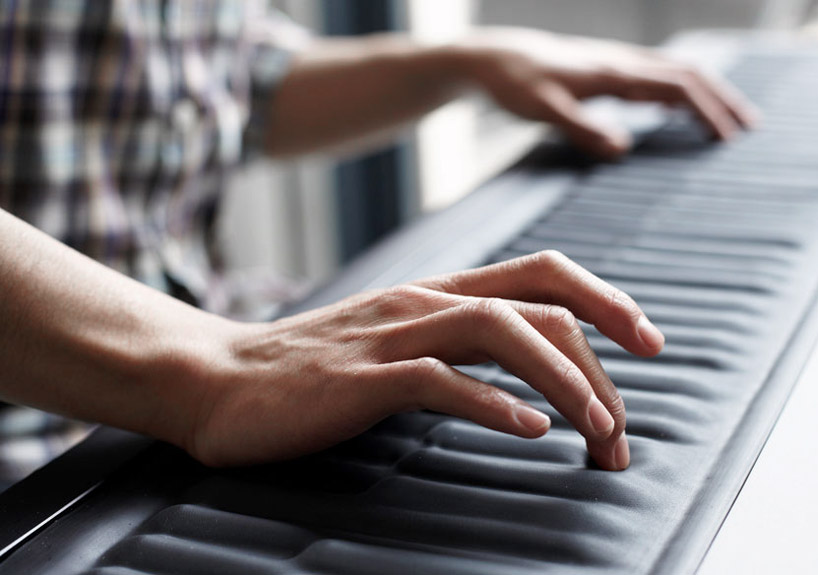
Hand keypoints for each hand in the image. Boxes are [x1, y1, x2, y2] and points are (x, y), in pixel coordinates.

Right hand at [189, 251, 663, 470]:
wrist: (220, 378)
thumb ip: (458, 343)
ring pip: (500, 331)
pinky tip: (528, 430)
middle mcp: (423, 301)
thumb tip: (530, 373)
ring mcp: (391, 334)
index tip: (647, 344)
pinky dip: (491, 403)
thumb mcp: (399, 341)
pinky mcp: (359, 377)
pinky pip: (438, 379)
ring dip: (562, 382)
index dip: (606, 300)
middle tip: (623, 429)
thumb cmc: (315, 369)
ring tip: (596, 430)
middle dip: (600, 364)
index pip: (543, 273)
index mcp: (437, 291)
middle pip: (539, 306)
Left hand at [460, 28, 759, 157]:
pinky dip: (676, 91)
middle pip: (687, 73)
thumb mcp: (542, 110)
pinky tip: (675, 109)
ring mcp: (615, 63)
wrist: (495, 60)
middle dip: (720, 99)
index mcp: (614, 72)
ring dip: (703, 93)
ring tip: (724, 120)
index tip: (727, 138)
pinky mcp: (605, 70)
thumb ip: (581, 128)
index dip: (706, 111)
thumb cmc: (515, 85)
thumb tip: (622, 149)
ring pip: (673, 72)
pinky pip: (653, 75)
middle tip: (746, 128)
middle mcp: (621, 62)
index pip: (677, 86)